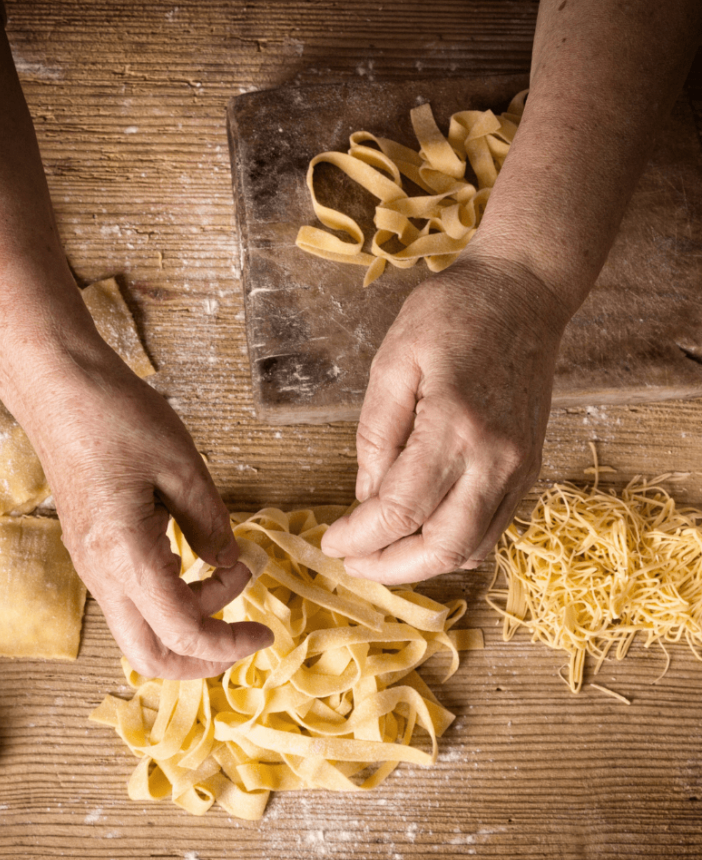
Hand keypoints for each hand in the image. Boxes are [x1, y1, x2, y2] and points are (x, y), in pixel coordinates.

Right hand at [17, 335, 272, 678]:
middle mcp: (100, 573)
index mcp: (124, 555)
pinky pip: (132, 599)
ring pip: (140, 630)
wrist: (55, 388)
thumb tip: (229, 563)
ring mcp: (90, 566)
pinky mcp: (91, 553)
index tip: (266, 633)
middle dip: (204, 659)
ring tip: (229, 569)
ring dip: (190, 620)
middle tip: (246, 632)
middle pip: (149, 657)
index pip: (181, 632)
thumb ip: (211, 523)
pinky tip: (195, 560)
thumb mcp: (182, 466)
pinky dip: (171, 598)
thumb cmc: (115, 416)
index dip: (229, 644)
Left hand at [321, 253, 568, 583]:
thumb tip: (366, 497)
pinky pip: (492, 529)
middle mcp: (496, 457)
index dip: (360, 537)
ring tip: (381, 555)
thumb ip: (376, 435)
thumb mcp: (393, 362)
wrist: (525, 291)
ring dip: (422, 564)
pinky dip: (452, 545)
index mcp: (454, 426)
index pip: (400, 510)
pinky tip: (419, 534)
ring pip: (472, 548)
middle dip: (390, 567)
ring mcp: (519, 466)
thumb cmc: (453, 315)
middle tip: (353, 562)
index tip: (331, 542)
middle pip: (442, 546)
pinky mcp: (529, 467)